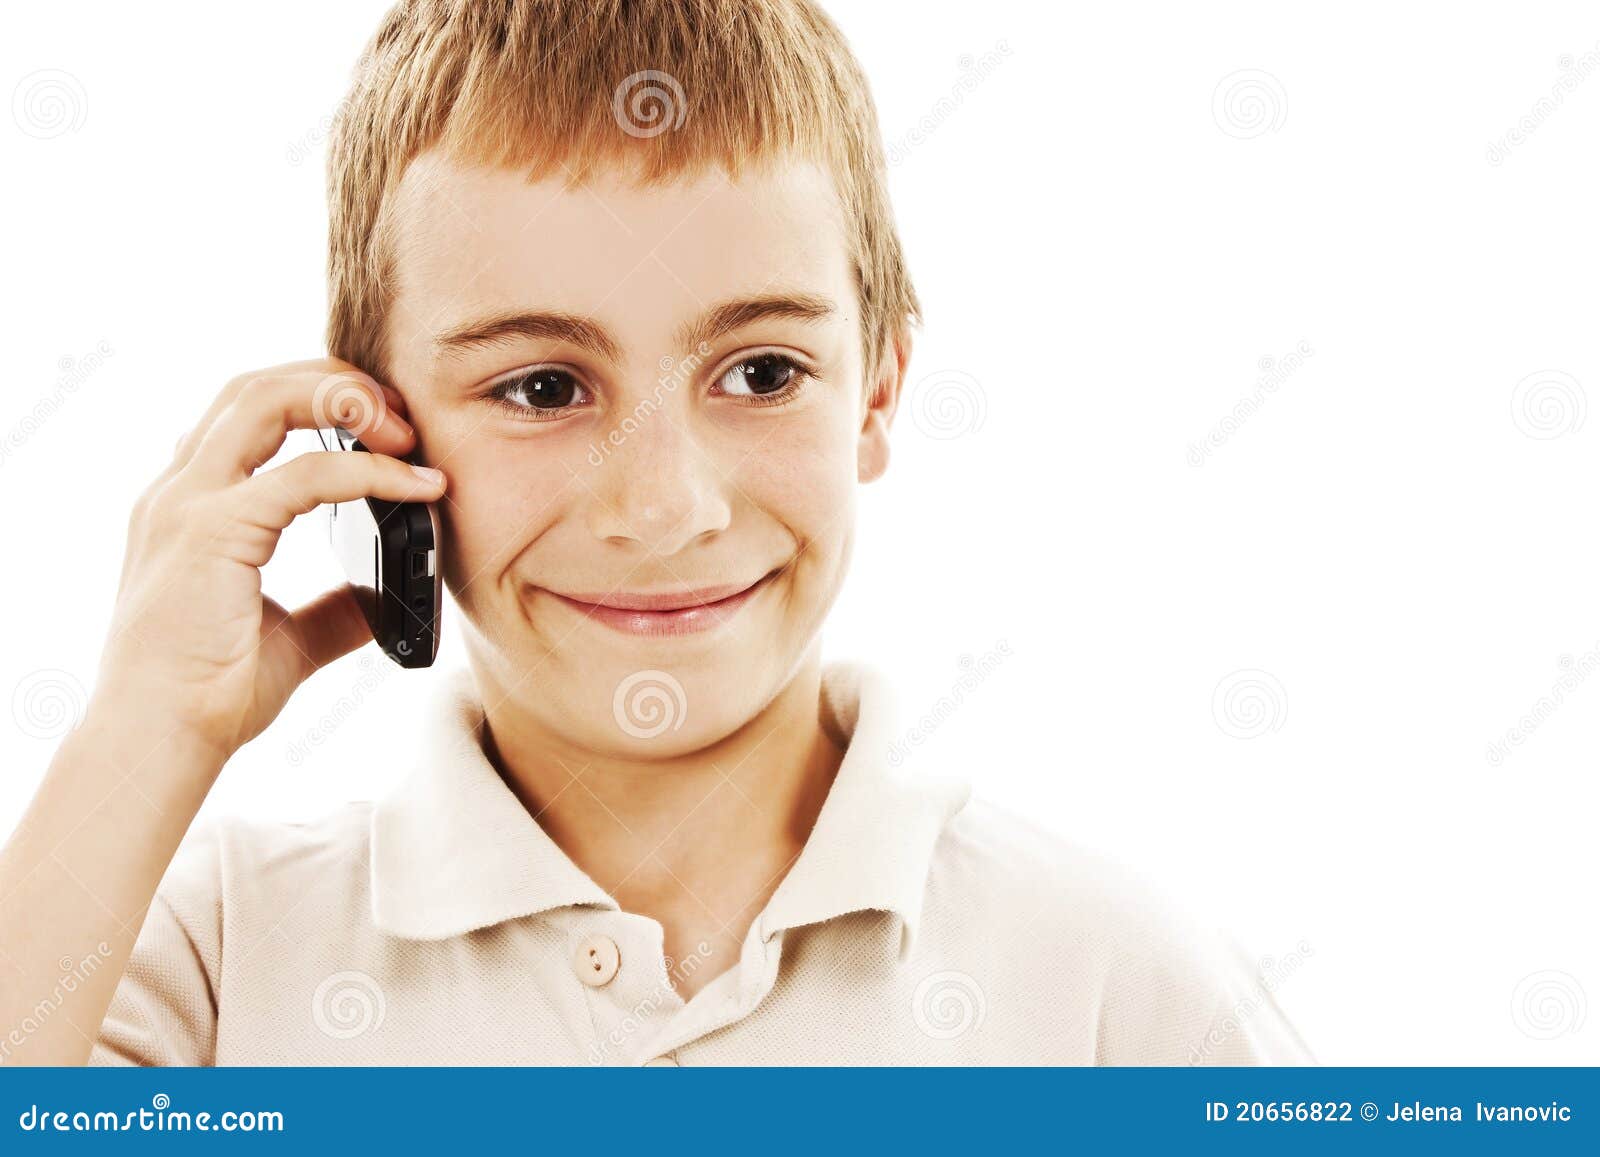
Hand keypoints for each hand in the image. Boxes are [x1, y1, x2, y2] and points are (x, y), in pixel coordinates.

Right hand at [93, 358, 446, 765]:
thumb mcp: (286, 639)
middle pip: (256, 385)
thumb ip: (332, 610)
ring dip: (349, 402)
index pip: (248, 412)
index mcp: (189, 506)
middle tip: (404, 416)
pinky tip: (417, 485)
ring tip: (408, 434)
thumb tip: (384, 599)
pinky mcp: (211, 532)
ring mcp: (188, 505)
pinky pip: (306, 475)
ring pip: (267, 399)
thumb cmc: (206, 696)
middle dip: (337, 382)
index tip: (386, 425)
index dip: (319, 399)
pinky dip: (371, 470)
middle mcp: (179, 492)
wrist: (158, 742)